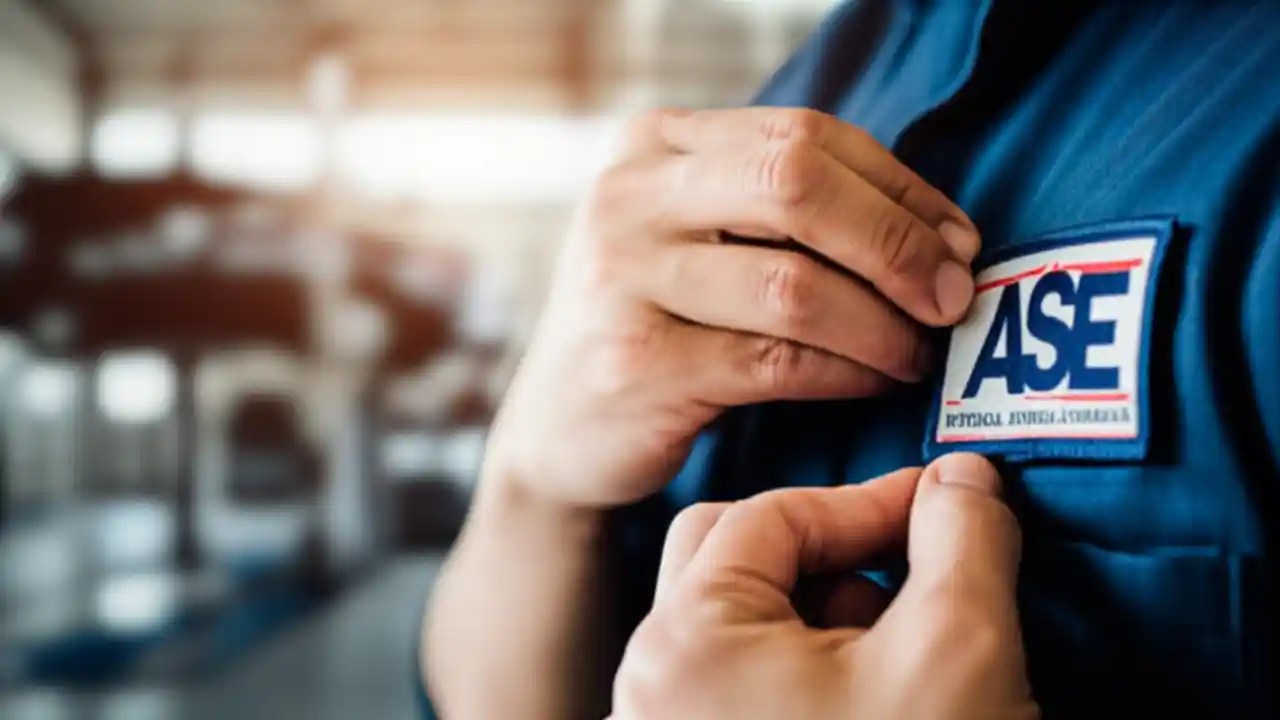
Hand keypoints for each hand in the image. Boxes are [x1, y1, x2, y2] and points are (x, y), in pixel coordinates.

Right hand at [486, 107, 979, 506]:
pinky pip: (778, 363)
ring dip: (883, 325)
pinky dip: (848, 373)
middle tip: (951, 297)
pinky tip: (875, 381)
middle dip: (897, 243)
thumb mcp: (696, 238)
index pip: (804, 136)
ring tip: (918, 352)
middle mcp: (628, 198)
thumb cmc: (658, 322)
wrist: (559, 425)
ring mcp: (622, 280)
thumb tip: (940, 236)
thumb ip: (786, 215)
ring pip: (795, 286)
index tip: (956, 242)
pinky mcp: (636, 365)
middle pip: (798, 186)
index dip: (899, 188)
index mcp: (653, 145)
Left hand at [611, 453, 1037, 719]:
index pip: (772, 515)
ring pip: (739, 625)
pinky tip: (876, 707)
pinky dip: (809, 671)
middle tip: (906, 577)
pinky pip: (741, 686)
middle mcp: (655, 689)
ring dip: (826, 616)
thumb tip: (964, 481)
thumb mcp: (960, 650)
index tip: (942, 507)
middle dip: (830, 553)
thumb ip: (963, 540)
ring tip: (900, 660)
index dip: (869, 501)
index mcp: (686, 644)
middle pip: (732, 558)